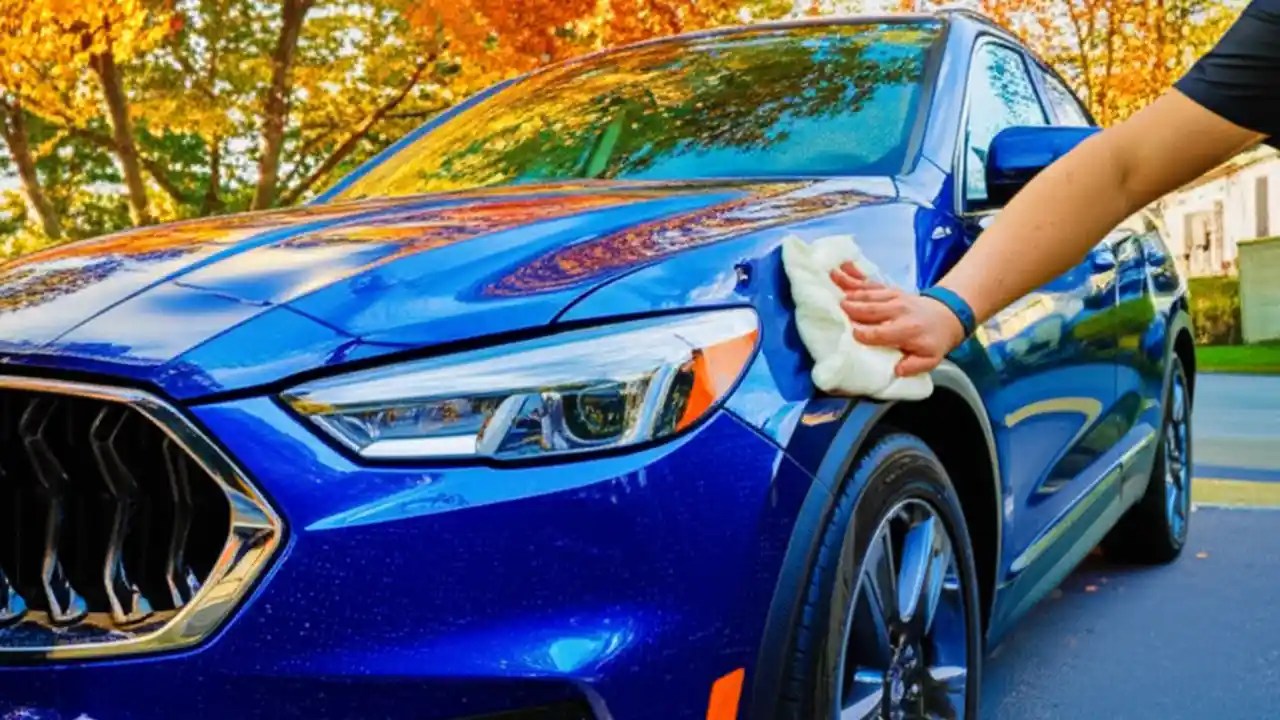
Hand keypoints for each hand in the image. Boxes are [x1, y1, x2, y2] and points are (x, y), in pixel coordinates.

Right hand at [829, 262, 967, 376]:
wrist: (946, 316)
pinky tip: (842, 267)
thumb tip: (897, 370)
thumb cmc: (932, 341)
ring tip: (832, 281)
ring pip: (869, 293)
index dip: (866, 333)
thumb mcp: (929, 359)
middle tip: (836, 306)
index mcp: (907, 330)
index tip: (852, 333)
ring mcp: (893, 297)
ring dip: (850, 288)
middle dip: (854, 307)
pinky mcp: (889, 290)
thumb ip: (913, 366)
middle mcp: (899, 310)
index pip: (882, 333)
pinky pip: (870, 283)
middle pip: (872, 309)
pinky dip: (855, 276)